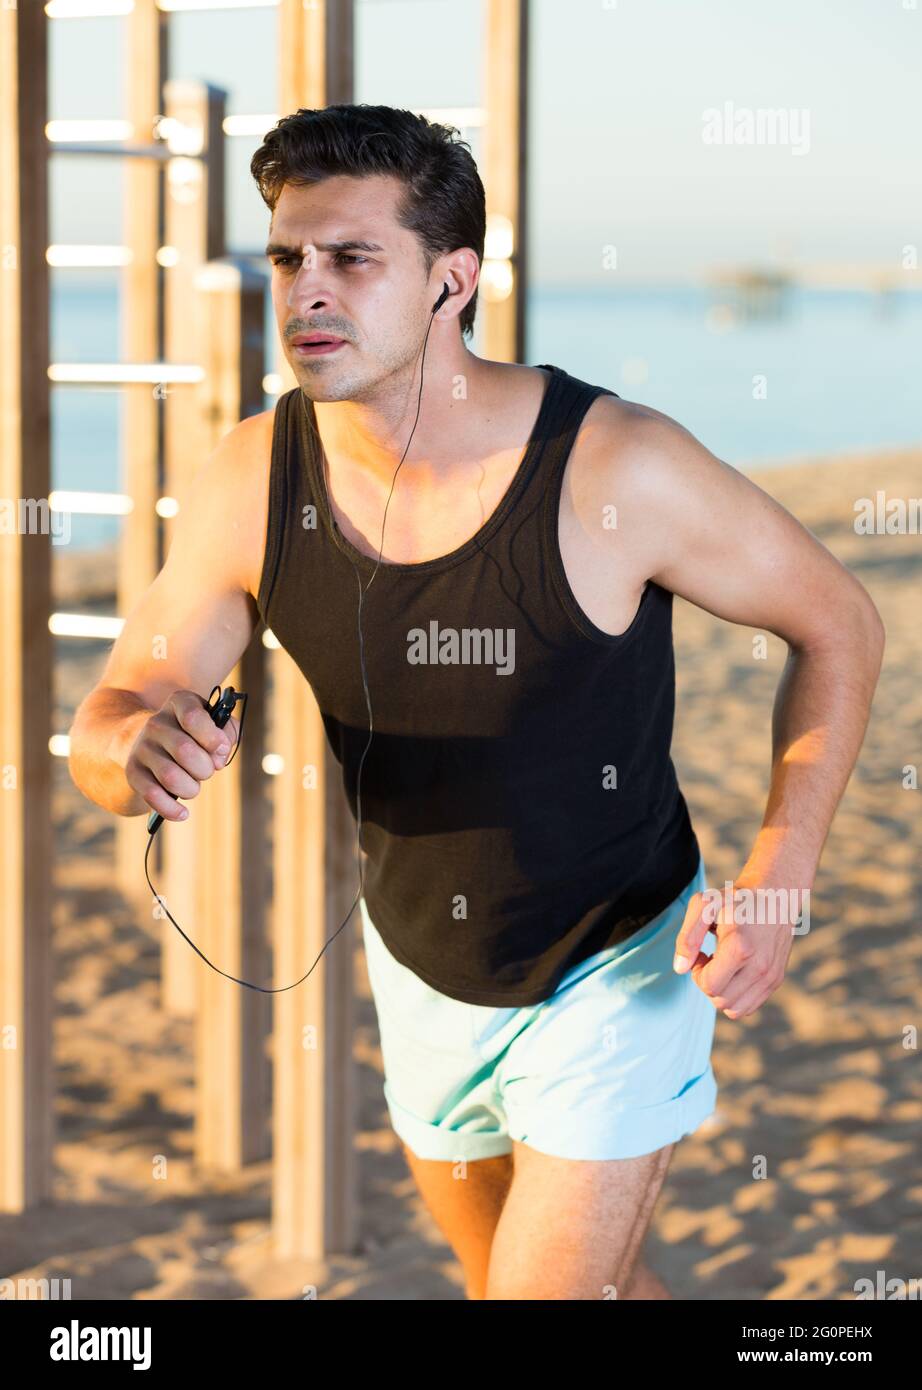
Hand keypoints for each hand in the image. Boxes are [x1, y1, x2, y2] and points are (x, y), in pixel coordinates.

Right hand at [123, 689, 239, 822]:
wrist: (151, 740)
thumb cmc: (194, 734)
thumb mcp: (214, 723)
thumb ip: (228, 731)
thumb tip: (219, 755)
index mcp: (179, 703)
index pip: (193, 717)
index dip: (213, 738)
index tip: (221, 750)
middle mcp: (156, 722)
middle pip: (185, 751)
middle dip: (205, 769)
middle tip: (207, 771)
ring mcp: (142, 748)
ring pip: (170, 777)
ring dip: (191, 789)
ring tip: (193, 786)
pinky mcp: (133, 772)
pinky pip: (152, 796)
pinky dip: (171, 809)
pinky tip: (183, 813)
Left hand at [672, 874, 800, 1018]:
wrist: (775, 895)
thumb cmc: (735, 899)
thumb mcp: (704, 906)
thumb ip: (687, 937)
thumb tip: (680, 969)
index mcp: (741, 948)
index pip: (709, 985)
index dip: (697, 972)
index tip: (701, 953)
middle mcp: (760, 966)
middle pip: (720, 1000)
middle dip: (708, 983)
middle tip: (710, 959)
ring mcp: (771, 976)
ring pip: (735, 1009)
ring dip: (721, 992)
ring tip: (723, 967)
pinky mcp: (776, 980)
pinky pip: (749, 1007)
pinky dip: (736, 997)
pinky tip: (735, 973)